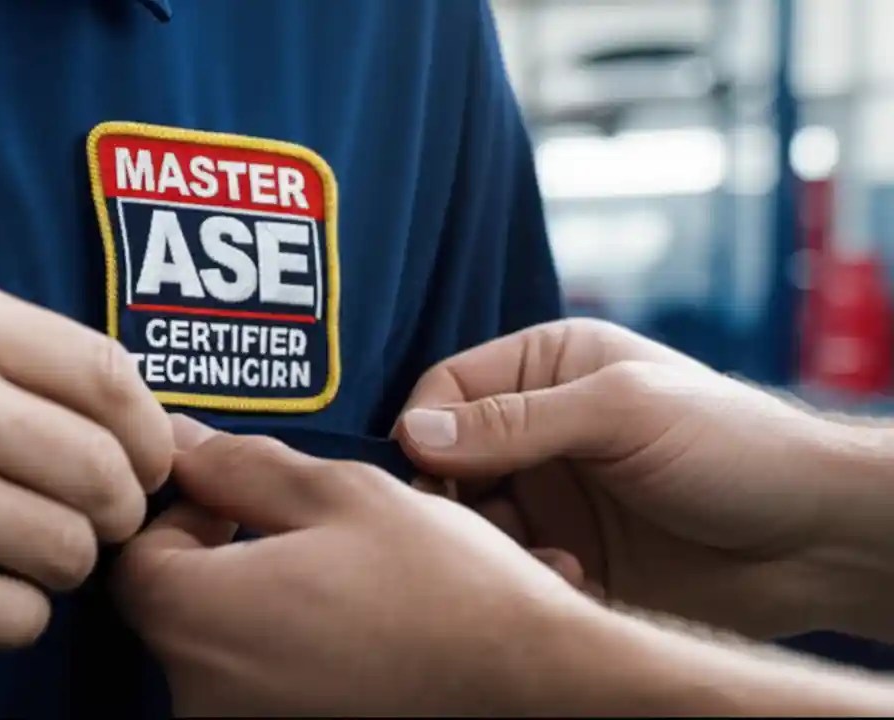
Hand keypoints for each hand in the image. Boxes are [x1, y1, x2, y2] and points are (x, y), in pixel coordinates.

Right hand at [0, 269, 171, 646]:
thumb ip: (10, 355)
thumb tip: (133, 414)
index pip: (112, 374)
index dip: (152, 433)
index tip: (147, 462)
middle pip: (106, 472)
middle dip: (118, 509)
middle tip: (90, 518)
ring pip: (69, 551)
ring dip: (63, 565)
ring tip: (21, 551)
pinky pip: (15, 616)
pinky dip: (14, 614)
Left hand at [114, 416, 595, 716]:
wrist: (538, 689)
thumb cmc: (447, 591)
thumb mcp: (342, 495)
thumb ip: (240, 468)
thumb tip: (179, 444)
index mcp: (199, 620)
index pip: (136, 556)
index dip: (180, 514)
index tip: (234, 503)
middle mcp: (202, 697)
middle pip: (175, 610)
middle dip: (221, 563)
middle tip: (297, 538)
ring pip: (221, 655)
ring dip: (259, 611)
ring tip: (338, 588)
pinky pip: (261, 694)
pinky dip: (288, 661)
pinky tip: (350, 637)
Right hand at [394, 318, 866, 637]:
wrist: (816, 540)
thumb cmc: (735, 447)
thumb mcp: (622, 413)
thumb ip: (516, 421)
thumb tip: (415, 431)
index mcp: (549, 368)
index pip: (448, 389)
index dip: (428, 429)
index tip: (433, 474)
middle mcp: (541, 428)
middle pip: (448, 460)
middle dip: (455, 498)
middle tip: (483, 529)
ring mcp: (553, 493)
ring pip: (473, 521)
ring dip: (496, 546)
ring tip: (548, 560)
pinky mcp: (568, 552)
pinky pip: (513, 566)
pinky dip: (528, 577)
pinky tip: (575, 579)